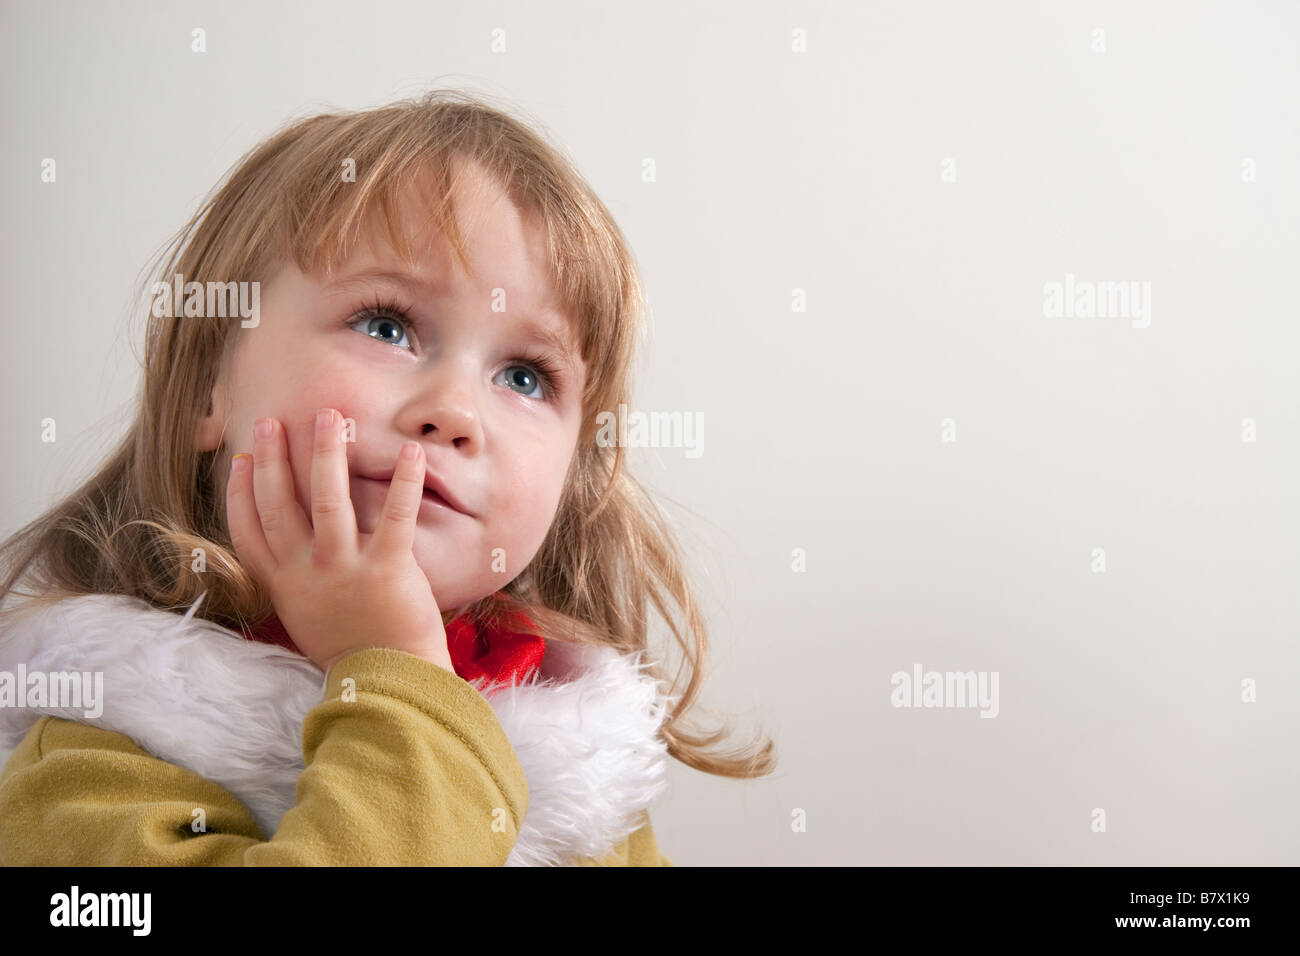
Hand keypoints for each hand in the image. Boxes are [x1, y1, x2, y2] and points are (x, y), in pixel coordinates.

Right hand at [225, 408, 453, 675]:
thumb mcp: (306, 616)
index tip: (238, 460)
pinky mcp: (388, 570)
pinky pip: (394, 516)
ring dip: (325, 454)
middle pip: (279, 504)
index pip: (248, 531)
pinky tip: (410, 453)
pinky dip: (403, 482)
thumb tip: (293, 548)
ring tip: (329, 416)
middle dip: (272, 458)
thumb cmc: (353, 649)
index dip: (240, 493)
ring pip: (326, 500)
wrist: (389, 684)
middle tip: (271, 420)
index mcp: (285, 585)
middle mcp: (307, 573)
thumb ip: (296, 580)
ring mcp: (345, 570)